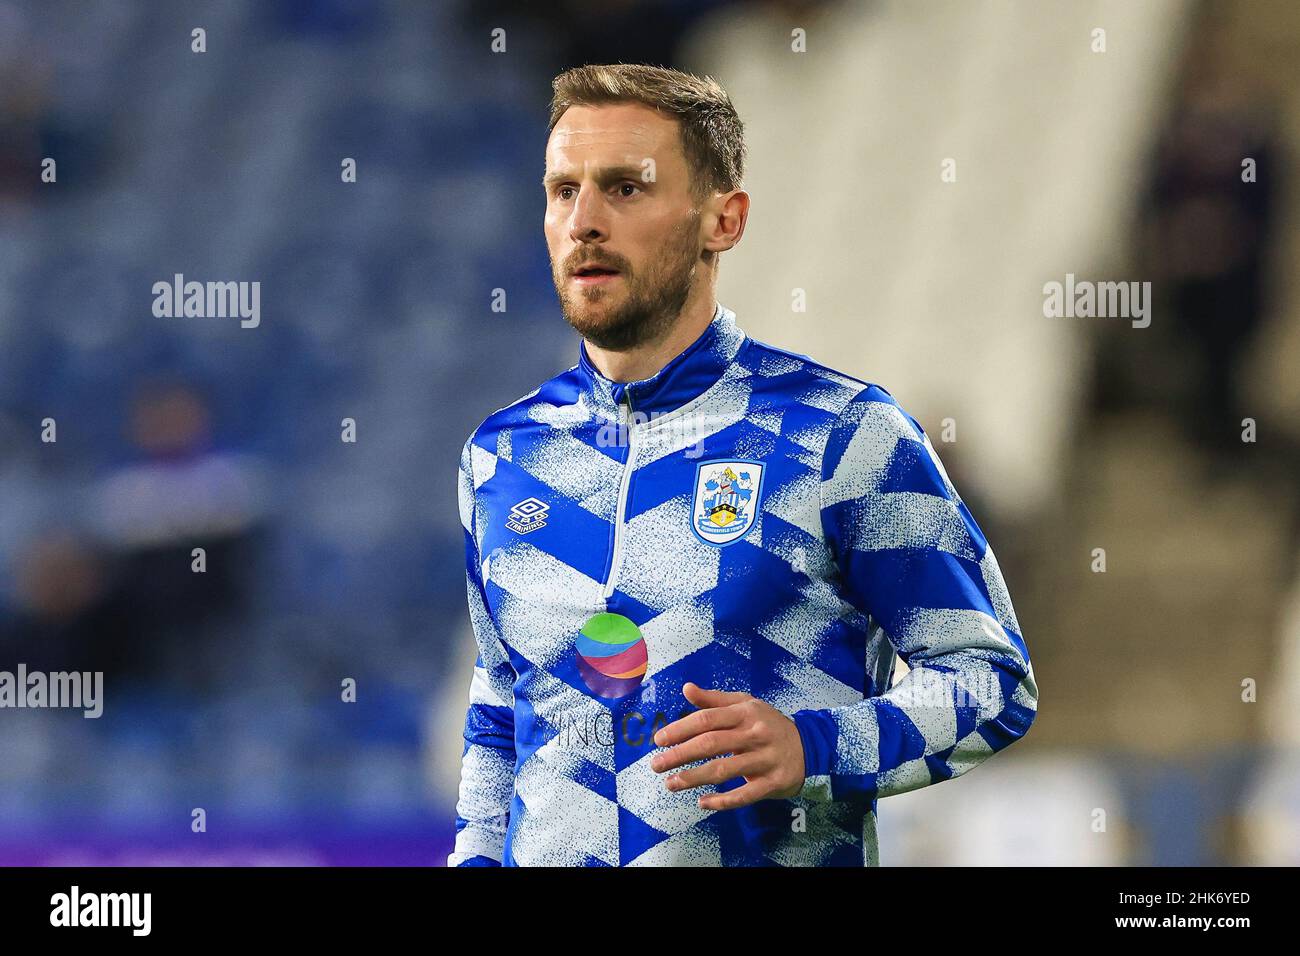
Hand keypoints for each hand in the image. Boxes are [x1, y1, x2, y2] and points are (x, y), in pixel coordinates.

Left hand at [650, 682, 804, 809]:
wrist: (811, 746)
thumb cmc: (768, 724)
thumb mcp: (746, 704)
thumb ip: (714, 700)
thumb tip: (686, 688)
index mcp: (745, 712)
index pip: (707, 719)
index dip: (680, 729)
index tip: (659, 740)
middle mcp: (755, 734)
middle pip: (711, 744)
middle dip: (680, 755)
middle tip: (656, 764)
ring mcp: (765, 759)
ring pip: (724, 770)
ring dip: (693, 778)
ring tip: (671, 784)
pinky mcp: (773, 783)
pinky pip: (744, 795)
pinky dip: (722, 801)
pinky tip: (703, 802)